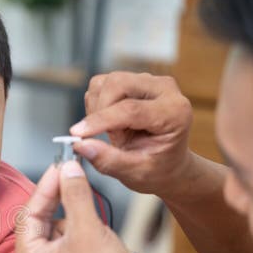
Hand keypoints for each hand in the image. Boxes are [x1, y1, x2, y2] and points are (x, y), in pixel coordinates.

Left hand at [14, 161, 154, 252]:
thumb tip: (68, 168)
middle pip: (39, 222)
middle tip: (73, 174)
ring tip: (92, 213)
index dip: (46, 186)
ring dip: (73, 217)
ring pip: (55, 232)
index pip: (28, 213)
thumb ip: (75, 195)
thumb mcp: (89, 230)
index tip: (62, 165)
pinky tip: (97, 233)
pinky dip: (80, 232)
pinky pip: (66, 245)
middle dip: (59, 200)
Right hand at [71, 72, 194, 198]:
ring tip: (113, 132)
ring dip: (97, 109)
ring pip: (106, 83)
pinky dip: (96, 104)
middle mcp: (165, 90)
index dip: (100, 121)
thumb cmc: (157, 168)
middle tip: (107, 137)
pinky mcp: (133, 80)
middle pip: (118, 84)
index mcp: (174, 113)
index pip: (131, 109)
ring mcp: (149, 81)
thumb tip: (80, 145)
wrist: (168, 163)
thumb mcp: (135, 173)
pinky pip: (101, 84)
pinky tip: (108, 121)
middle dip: (100, 111)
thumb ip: (108, 160)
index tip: (77, 134)